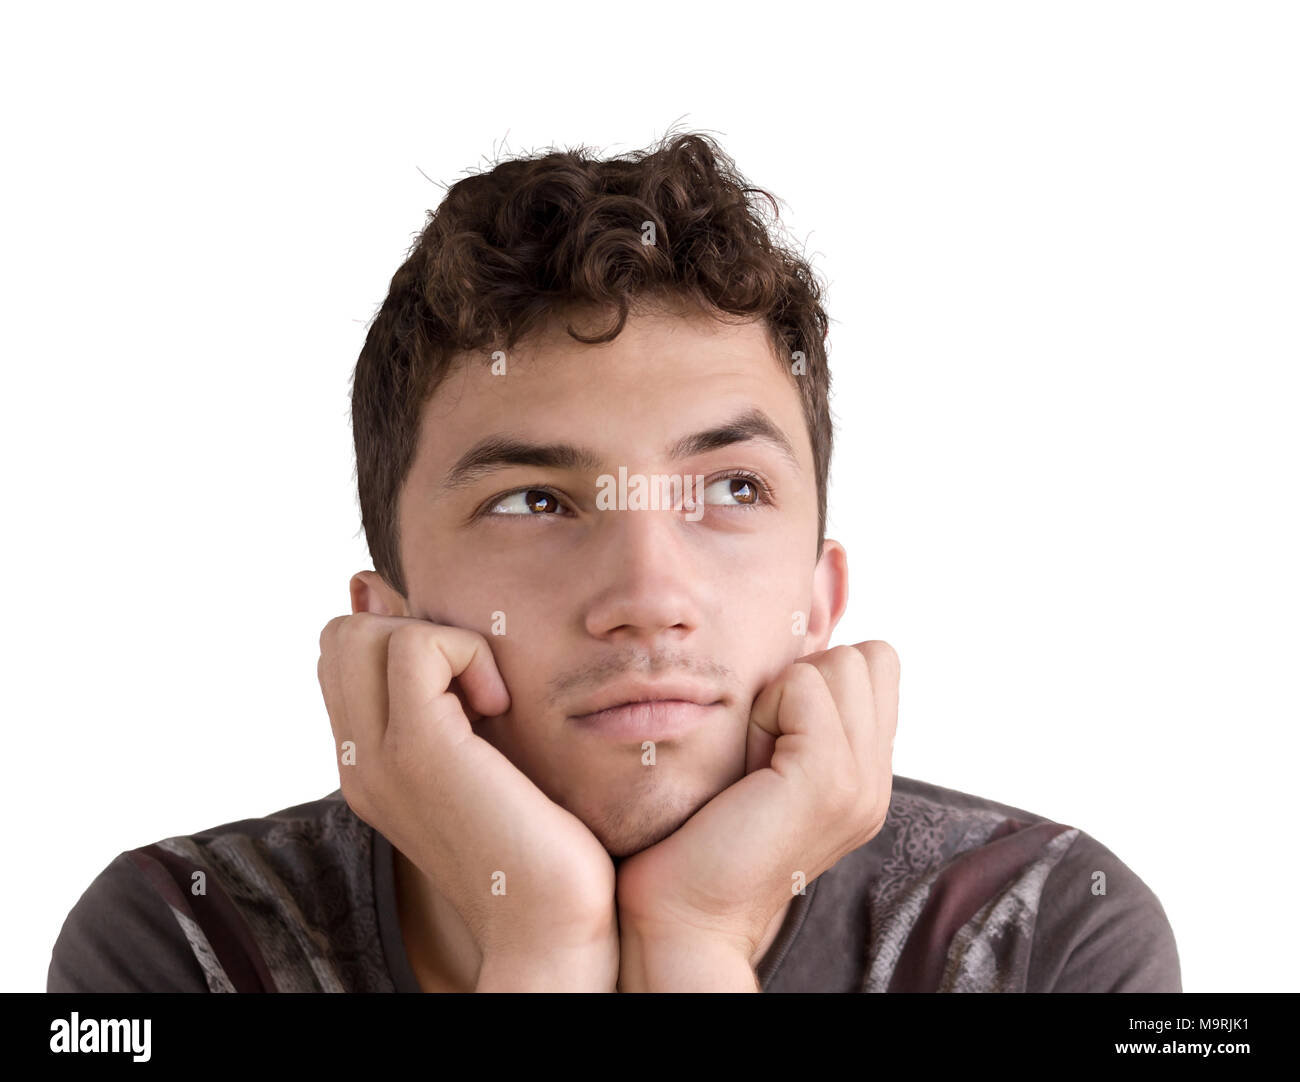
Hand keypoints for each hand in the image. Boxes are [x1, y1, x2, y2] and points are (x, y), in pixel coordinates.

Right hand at [317, 613, 618, 989]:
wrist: (548, 922)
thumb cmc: (535, 839)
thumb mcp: (481, 753)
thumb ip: (448, 700)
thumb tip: (430, 633)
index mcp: (366, 762)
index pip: (340, 656)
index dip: (404, 640)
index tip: (464, 685)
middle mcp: (357, 760)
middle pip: (339, 636)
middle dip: (413, 631)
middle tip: (471, 686)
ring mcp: (377, 756)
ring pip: (360, 633)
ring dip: (437, 640)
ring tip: (484, 699)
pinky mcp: (417, 750)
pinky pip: (415, 646)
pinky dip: (466, 652)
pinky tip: (498, 706)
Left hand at [614, 641, 899, 989]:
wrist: (684, 914)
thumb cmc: (701, 832)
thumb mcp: (767, 761)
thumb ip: (801, 715)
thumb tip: (801, 647)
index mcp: (869, 775)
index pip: (877, 665)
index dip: (818, 678)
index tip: (773, 735)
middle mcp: (878, 781)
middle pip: (867, 657)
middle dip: (805, 680)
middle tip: (764, 747)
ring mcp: (862, 783)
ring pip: (841, 662)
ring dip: (783, 694)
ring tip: (756, 760)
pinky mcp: (830, 780)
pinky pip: (805, 686)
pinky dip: (766, 710)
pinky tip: (748, 767)